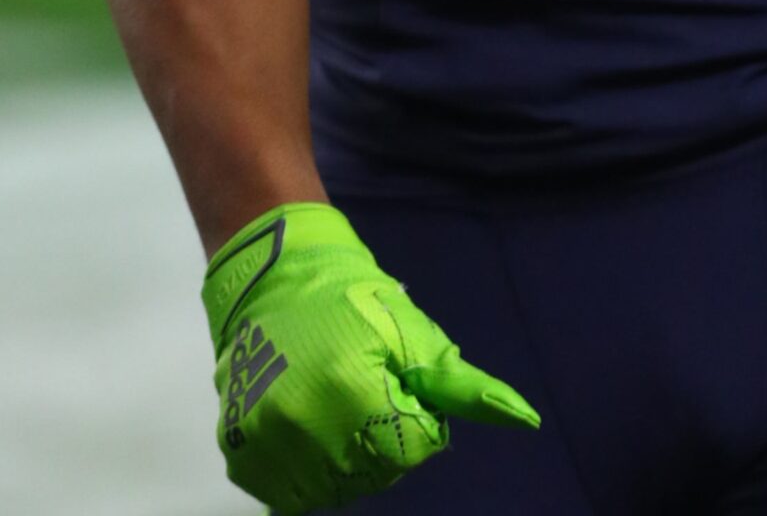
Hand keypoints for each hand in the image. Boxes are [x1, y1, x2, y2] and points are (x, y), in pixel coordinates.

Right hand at [202, 202, 539, 509]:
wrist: (274, 274)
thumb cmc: (353, 299)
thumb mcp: (415, 334)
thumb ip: (464, 388)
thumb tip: (527, 419)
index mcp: (352, 394)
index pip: (412, 452)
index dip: (412, 416)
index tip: (391, 380)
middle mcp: (303, 426)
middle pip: (372, 476)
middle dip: (379, 440)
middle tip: (361, 389)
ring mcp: (264, 442)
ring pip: (330, 490)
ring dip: (341, 461)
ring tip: (333, 407)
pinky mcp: (239, 451)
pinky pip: (285, 492)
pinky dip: (302, 471)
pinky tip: (306, 430)